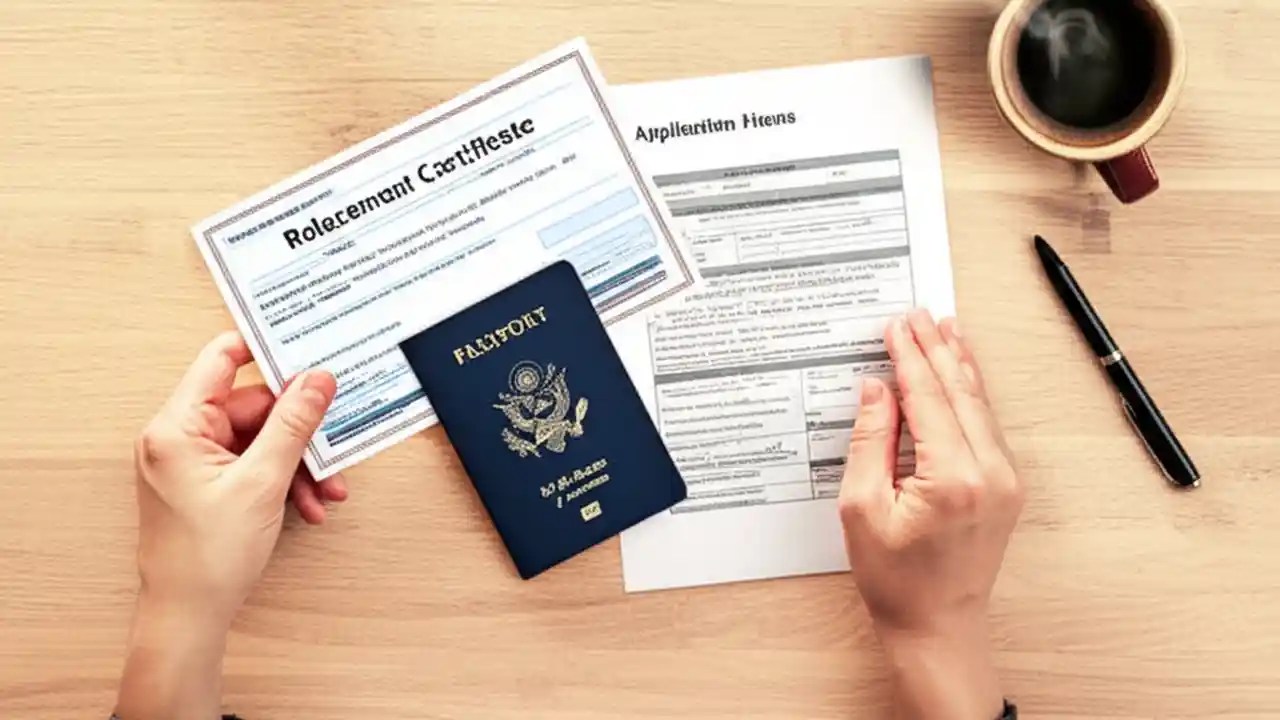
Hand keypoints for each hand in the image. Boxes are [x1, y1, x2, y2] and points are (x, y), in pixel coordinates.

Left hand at [116, 331, 347, 719]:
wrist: (188, 618)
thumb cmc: (207, 558)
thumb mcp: (263, 482)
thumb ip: (293, 424)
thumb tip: (317, 379)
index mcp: (176, 427)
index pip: (221, 359)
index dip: (266, 351)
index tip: (307, 349)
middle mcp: (178, 438)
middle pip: (252, 407)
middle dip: (298, 432)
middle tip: (332, 447)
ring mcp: (191, 462)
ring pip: (259, 440)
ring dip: (297, 463)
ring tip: (325, 491)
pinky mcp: (205, 484)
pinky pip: (252, 465)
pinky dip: (283, 481)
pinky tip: (308, 505)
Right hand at [839, 311, 1022, 719]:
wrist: (937, 625)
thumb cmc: (894, 579)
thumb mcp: (862, 508)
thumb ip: (871, 441)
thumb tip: (876, 388)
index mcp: (953, 479)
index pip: (928, 399)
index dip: (909, 358)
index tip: (895, 327)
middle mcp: (990, 474)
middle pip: (960, 393)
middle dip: (936, 350)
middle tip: (917, 315)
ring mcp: (1005, 480)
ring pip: (981, 405)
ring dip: (959, 364)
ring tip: (944, 328)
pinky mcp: (1007, 487)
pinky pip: (988, 425)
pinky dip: (971, 393)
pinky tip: (961, 372)